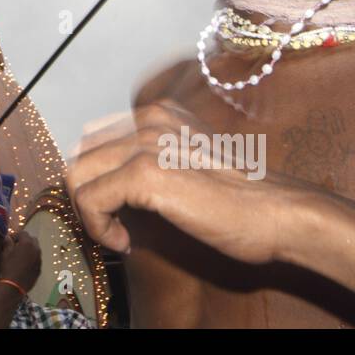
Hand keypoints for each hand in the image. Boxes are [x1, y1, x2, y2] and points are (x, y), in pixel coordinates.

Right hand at [0, 230, 41, 291]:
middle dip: (25, 241)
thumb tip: (7, 237)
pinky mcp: (40, 268)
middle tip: (16, 246)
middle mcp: (36, 249)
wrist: (14, 286)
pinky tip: (24, 265)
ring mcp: (39, 259)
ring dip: (29, 250)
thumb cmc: (8, 267)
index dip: (16, 236)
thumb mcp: (5, 253)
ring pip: (36, 250)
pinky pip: (37, 259)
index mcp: (27, 243)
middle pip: (32, 240)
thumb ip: (7, 243)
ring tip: (20, 256)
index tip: (10, 241)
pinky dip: (32, 259)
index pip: (23, 233)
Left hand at [66, 98, 323, 264]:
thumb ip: (150, 162)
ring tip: (118, 234)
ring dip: (90, 213)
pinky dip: (98, 227)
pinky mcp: (145, 173)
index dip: (94, 178)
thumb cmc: (241, 200)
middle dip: (86, 195)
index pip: (94, 139)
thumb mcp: (187, 165)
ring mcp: (145, 142)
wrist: (278, 213)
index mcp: (157, 114)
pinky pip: (90, 200)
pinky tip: (124, 240)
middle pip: (80, 155)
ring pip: (77, 175)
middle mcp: (147, 119)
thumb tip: (106, 188)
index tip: (114, 210)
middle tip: (110, 225)